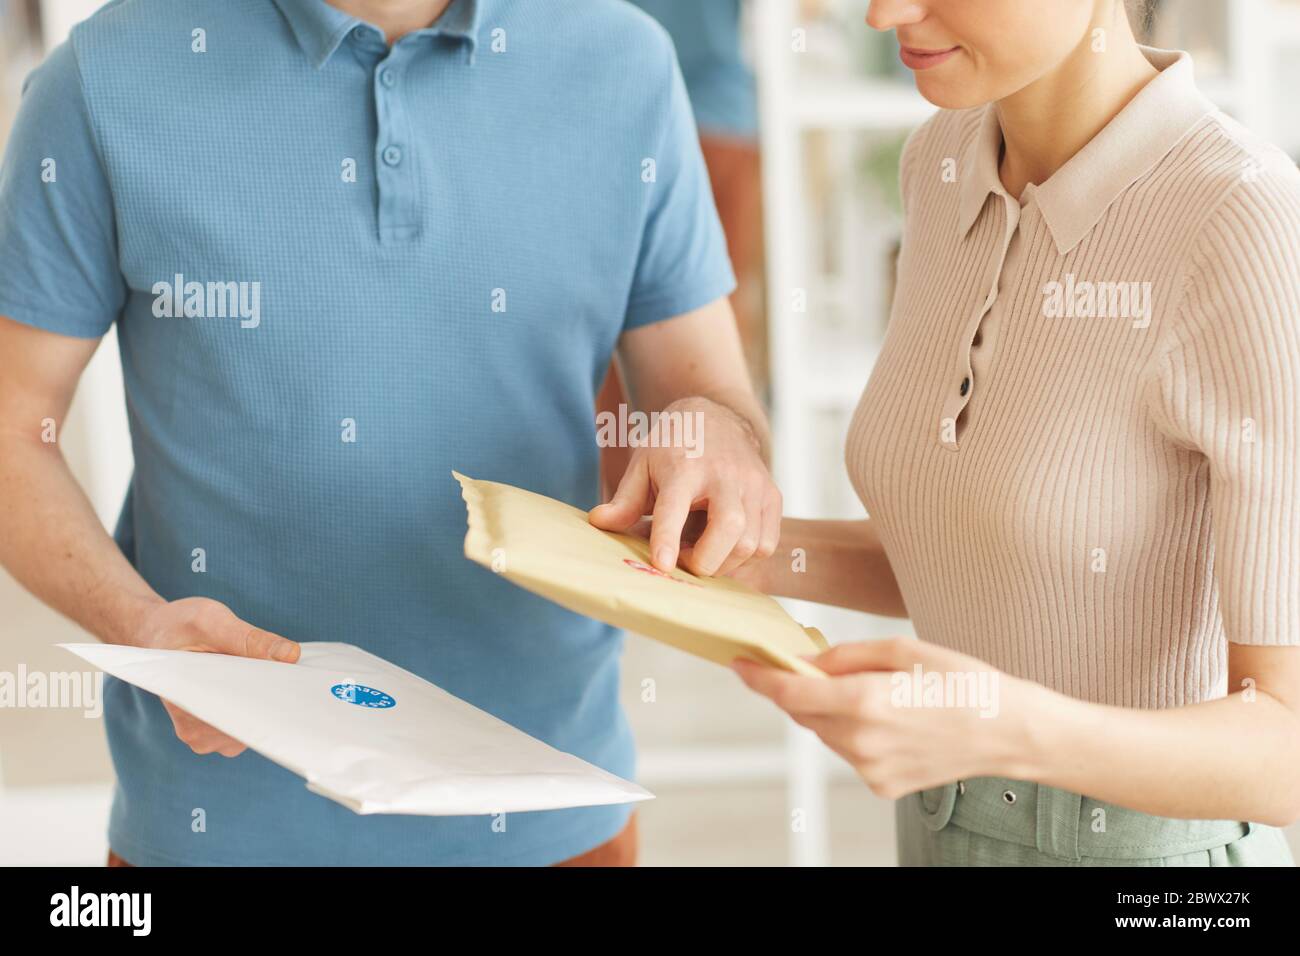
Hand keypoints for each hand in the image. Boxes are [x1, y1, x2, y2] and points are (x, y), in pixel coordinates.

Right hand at [132, 596, 299, 756]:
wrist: (155, 632)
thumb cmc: (178, 625)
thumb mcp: (210, 620)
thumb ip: (249, 638)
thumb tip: (291, 655)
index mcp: (187, 705)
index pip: (241, 716)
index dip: (271, 699)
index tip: (293, 681)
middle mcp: (194, 732)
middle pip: (250, 725)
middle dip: (272, 699)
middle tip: (289, 671)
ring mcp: (205, 737)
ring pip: (252, 728)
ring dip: (266, 701)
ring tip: (268, 672)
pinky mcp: (214, 734)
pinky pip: (248, 726)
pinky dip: (260, 704)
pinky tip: (262, 682)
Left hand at [588, 397, 780, 576]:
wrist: (718, 417)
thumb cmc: (674, 447)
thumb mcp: (642, 465)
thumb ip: (623, 500)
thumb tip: (598, 523)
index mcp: (685, 466)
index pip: (675, 505)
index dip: (668, 537)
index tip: (663, 565)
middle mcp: (725, 474)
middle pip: (729, 529)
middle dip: (705, 561)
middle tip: (684, 561)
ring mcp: (754, 485)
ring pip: (750, 543)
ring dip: (723, 562)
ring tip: (701, 550)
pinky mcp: (772, 497)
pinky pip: (766, 544)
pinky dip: (745, 557)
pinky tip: (725, 546)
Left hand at [733, 637, 1045, 797]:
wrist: (1008, 731)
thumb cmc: (963, 681)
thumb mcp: (903, 649)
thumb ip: (845, 656)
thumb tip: (808, 663)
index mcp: (866, 702)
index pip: (790, 694)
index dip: (759, 678)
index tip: (741, 664)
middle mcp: (862, 741)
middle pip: (805, 713)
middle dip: (803, 689)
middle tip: (820, 667)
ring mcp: (870, 768)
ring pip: (826, 733)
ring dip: (831, 711)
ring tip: (876, 694)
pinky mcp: (882, 785)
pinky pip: (850, 752)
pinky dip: (856, 733)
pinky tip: (891, 721)